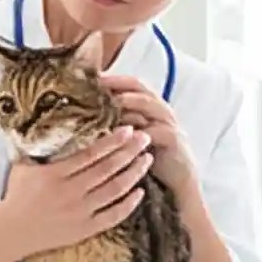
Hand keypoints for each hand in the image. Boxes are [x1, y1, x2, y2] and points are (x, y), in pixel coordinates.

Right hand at [2, 125, 152, 252]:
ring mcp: (80, 212)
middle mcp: (71, 192)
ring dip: (133, 173)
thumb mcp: (24, 166)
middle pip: (107, 169)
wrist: (11, 232)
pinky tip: (140, 192)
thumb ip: (41, 148)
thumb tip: (52, 124)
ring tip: (146, 159)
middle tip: (145, 138)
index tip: (127, 129)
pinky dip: (129, 204)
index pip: (90, 154)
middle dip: (129, 151)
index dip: (111, 141)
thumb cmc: (16, 196)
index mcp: (55, 174)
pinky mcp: (85, 229)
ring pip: (115, 190)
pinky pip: (113, 216)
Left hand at [100, 75, 198, 193]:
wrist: (176, 183)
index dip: (113, 78)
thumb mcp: (131, 137)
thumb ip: (117, 123)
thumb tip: (86, 114)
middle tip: (99, 83)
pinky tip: (124, 134)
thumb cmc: (148, 160)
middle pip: (141, 88)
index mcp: (150, 106)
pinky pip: (156, 132)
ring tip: (114, 101)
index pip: (132, 83)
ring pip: (150, 105)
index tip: (91, 77)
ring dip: (131, 102)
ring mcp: (169, 124)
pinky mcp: (174, 141)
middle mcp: (161, 111)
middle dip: (119, 84)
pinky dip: (140, 132)